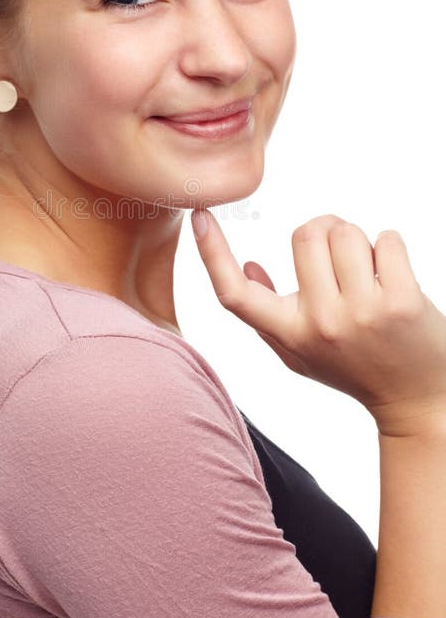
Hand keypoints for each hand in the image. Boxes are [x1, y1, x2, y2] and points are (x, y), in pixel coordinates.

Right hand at [191, 210, 445, 436]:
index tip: (199, 217)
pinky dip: (390, 246)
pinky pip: (387, 238)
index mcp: (289, 334)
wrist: (418, 400)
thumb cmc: (355, 369)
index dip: (212, 253)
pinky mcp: (402, 301)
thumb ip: (268, 314)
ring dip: (358, 240)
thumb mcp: (301, 354)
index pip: (234, 294)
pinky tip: (393, 276)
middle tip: (339, 257)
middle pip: (306, 233)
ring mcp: (361, 312)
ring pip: (345, 231)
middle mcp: (320, 323)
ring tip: (368, 271)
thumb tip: (249, 266)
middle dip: (324, 231)